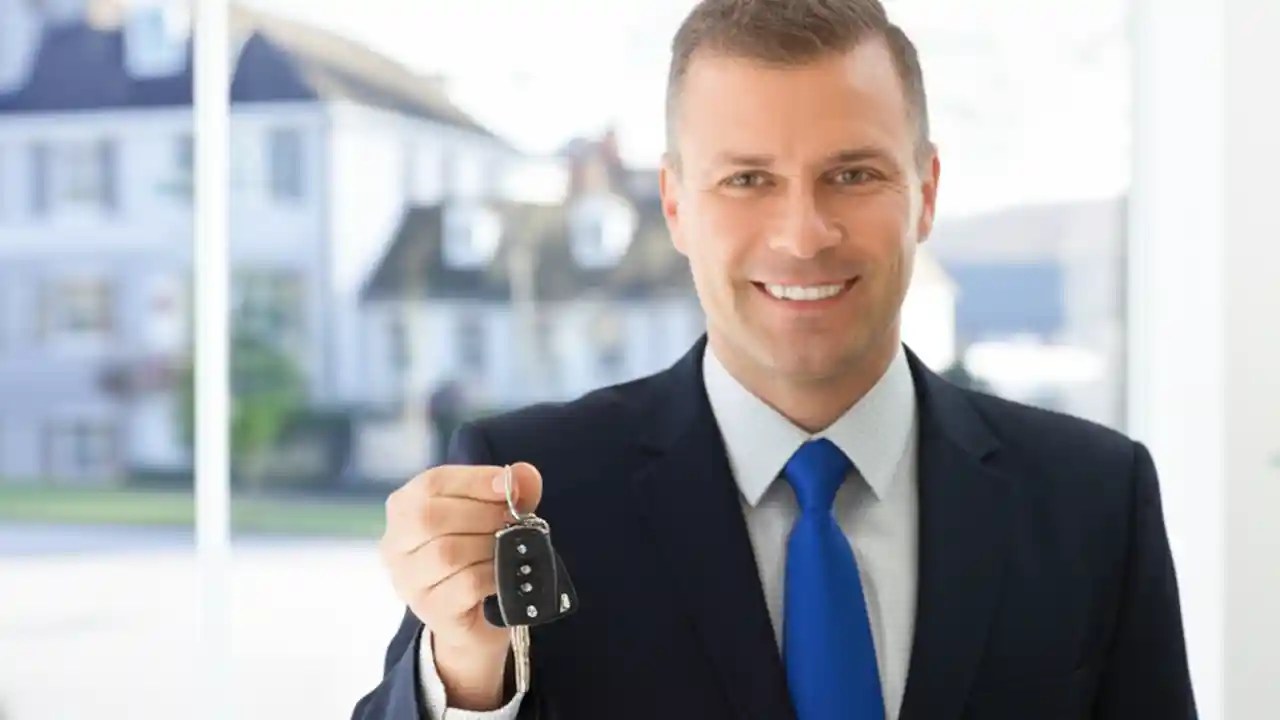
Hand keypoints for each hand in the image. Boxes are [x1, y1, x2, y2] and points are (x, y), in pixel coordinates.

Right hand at [380, 462, 543, 709]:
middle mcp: (396, 544)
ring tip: (508, 547)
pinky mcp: (431, 609)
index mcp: (405, 508)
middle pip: (430, 517)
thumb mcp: (494, 515)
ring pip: (446, 553)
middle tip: (512, 519)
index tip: (509, 485)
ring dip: (488, 545)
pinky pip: (465, 585)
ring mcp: (409, 580)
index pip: (431, 483)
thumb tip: (525, 475)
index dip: (474, 480)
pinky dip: (492, 574)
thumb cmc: (478, 555)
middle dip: (481, 514)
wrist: (474, 619)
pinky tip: (503, 573)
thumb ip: (510, 491)